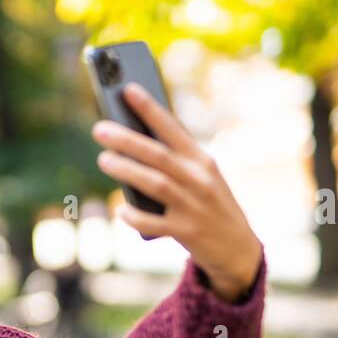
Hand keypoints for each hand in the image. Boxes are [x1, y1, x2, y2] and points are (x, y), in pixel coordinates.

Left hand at [92, 82, 262, 301]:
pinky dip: (134, 215)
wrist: (238, 248)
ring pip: (154, 183)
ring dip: (126, 170)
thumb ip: (173, 162)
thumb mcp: (201, 178)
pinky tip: (120, 208)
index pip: (172, 128)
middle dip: (127, 139)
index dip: (150, 109)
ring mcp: (193, 206)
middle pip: (158, 154)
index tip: (127, 90)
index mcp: (203, 160)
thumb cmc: (210, 205)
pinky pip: (153, 222)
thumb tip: (130, 145)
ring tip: (103, 159)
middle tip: (99, 129)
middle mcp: (199, 179)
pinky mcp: (186, 232)